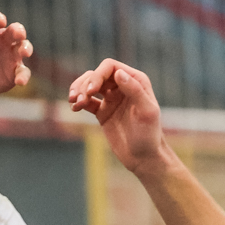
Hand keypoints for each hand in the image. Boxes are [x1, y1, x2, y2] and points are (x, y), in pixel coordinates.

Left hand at [0, 7, 32, 94]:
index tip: (0, 21)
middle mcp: (4, 40)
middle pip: (15, 31)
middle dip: (19, 31)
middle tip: (19, 33)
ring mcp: (12, 55)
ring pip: (24, 48)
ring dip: (26, 49)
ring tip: (25, 52)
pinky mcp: (16, 71)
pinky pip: (23, 72)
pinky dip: (23, 76)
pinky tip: (20, 81)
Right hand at [68, 58, 166, 173]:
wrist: (144, 158)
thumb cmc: (149, 135)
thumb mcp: (146, 112)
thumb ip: (135, 91)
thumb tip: (119, 73)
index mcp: (137, 82)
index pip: (111, 67)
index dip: (98, 74)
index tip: (92, 90)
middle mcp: (124, 86)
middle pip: (97, 74)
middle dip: (85, 84)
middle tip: (79, 99)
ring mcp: (112, 98)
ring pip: (89, 85)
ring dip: (78, 90)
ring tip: (75, 103)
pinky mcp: (103, 111)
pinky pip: (87, 100)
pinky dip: (78, 102)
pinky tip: (74, 108)